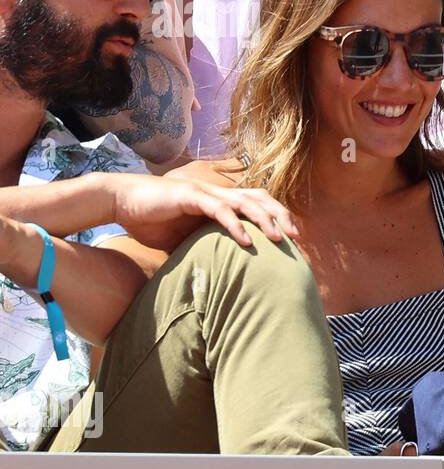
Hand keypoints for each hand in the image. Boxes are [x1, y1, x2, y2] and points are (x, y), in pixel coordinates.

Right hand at [101, 173, 299, 251]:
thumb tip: (218, 275)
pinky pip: (218, 210)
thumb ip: (204, 250)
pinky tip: (246, 240)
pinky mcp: (190, 197)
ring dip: (265, 220)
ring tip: (279, 239)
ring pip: (245, 202)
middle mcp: (218, 194)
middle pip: (260, 199)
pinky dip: (235, 224)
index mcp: (220, 202)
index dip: (278, 219)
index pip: (258, 205)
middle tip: (297, 238)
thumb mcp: (185, 240)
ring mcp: (205, 193)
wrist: (121, 203)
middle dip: (281, 217)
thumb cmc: (153, 221)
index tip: (293, 240)